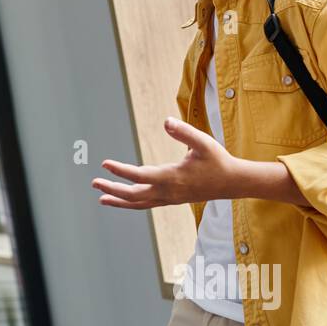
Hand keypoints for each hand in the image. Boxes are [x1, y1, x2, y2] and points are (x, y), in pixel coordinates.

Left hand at [92, 116, 237, 209]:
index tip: (104, 164)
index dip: (120, 171)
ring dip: (119, 200)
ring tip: (101, 198)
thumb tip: (166, 121)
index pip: (139, 177)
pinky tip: (123, 199)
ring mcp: (169, 199)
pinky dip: (132, 203)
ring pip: (138, 204)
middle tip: (94, 182)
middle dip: (112, 189)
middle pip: (133, 195)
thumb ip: (184, 132)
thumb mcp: (203, 142)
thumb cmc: (217, 160)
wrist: (232, 183)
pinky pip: (146, 204)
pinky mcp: (171, 200)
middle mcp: (167, 193)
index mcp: (171, 178)